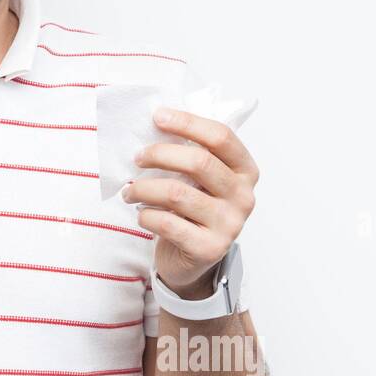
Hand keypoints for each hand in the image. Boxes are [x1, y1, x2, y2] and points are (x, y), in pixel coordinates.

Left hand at [122, 107, 258, 298]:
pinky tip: (141, 213)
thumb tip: (156, 123)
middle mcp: (243, 196)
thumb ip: (189, 152)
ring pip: (177, 193)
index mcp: (245, 170)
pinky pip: (167, 223)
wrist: (193, 259)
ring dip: (143, 188)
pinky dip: (145, 215)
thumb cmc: (193, 209)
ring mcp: (229, 224)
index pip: (221, 137)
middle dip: (160, 154)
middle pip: (199, 162)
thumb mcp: (199, 179)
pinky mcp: (209, 249)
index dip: (188, 123)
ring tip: (129, 191)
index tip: (158, 117)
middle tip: (137, 158)